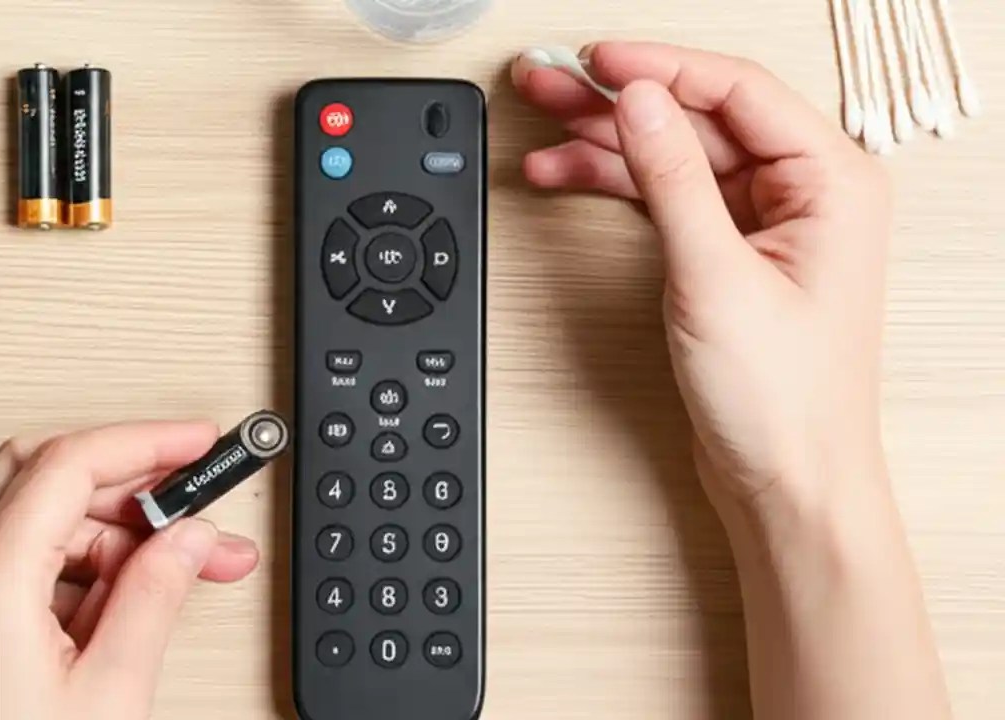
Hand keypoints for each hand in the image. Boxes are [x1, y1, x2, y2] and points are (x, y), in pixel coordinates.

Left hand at [0, 421, 260, 719]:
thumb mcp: (110, 696)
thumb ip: (156, 595)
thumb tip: (192, 536)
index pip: (70, 464)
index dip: (147, 443)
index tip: (200, 445)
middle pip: (42, 475)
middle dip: (130, 487)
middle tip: (199, 515)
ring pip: (21, 513)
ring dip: (102, 532)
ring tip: (175, 576)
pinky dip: (59, 563)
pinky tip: (115, 602)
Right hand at [514, 42, 891, 514]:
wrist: (786, 482)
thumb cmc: (783, 401)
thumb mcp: (717, 277)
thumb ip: (674, 179)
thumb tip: (640, 101)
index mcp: (832, 181)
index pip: (736, 89)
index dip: (659, 66)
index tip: (595, 60)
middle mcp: (804, 192)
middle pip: (698, 117)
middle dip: (617, 100)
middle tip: (549, 83)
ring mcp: (765, 222)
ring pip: (675, 154)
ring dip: (606, 141)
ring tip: (541, 123)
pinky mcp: (729, 253)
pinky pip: (668, 196)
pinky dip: (617, 184)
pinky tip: (565, 174)